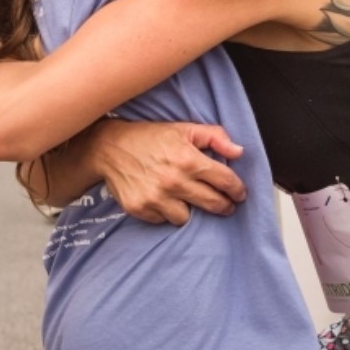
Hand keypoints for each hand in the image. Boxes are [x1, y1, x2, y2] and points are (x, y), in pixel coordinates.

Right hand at [93, 120, 248, 225]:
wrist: (109, 147)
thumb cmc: (150, 137)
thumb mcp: (184, 129)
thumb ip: (215, 137)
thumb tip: (239, 152)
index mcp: (188, 159)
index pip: (225, 181)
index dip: (237, 189)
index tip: (239, 194)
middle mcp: (174, 181)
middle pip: (213, 204)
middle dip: (225, 206)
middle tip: (226, 205)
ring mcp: (156, 198)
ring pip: (187, 217)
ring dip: (189, 209)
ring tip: (184, 197)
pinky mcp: (140, 209)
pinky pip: (164, 220)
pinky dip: (166, 212)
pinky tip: (162, 199)